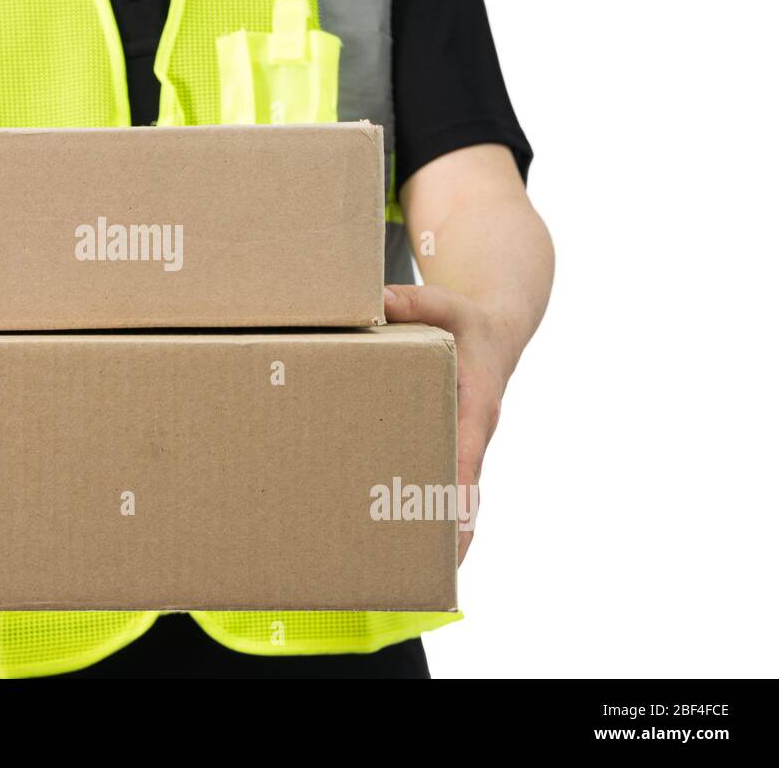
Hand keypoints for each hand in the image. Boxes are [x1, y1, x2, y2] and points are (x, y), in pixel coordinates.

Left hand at [384, 284, 514, 564]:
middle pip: (464, 492)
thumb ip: (415, 301)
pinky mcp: (452, 444)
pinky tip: (405, 539)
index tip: (451, 533)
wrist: (497, 328)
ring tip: (412, 574)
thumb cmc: (468, 320)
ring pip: (456, 495)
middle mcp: (474, 433)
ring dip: (442, 532)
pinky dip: (433, 510)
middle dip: (450, 532)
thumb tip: (378, 301)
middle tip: (426, 571)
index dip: (458, 495)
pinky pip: (444, 481)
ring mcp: (464, 443)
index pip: (467, 457)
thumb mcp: (446, 304)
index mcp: (476, 405)